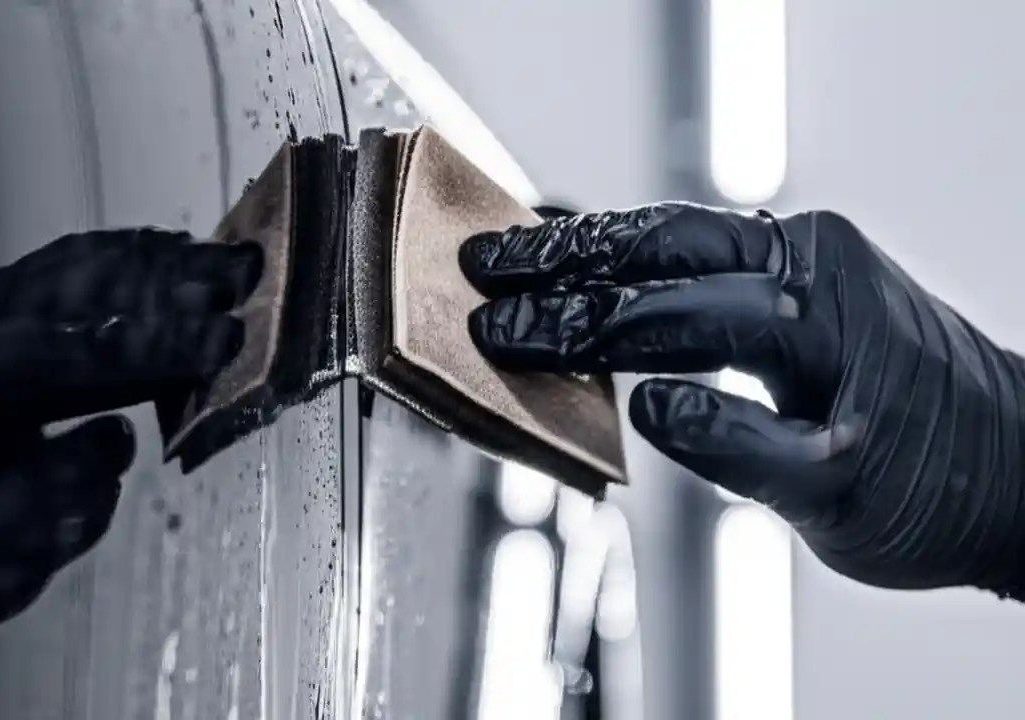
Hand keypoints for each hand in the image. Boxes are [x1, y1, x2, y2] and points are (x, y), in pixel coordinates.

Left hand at [0, 228, 261, 650]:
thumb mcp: (2, 552)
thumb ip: (54, 496)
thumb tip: (115, 436)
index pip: (70, 355)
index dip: (149, 346)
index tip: (218, 342)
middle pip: (76, 293)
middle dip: (164, 286)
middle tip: (241, 284)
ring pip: (77, 268)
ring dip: (154, 262)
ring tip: (227, 262)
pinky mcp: (14, 315)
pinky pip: (73, 267)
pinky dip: (129, 256)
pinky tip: (178, 253)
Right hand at [460, 203, 1024, 595]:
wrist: (1015, 474)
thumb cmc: (939, 490)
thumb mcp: (835, 493)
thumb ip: (738, 446)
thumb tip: (647, 405)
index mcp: (821, 308)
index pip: (671, 308)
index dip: (578, 325)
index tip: (506, 333)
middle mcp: (813, 262)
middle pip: (663, 244)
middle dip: (567, 261)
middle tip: (486, 269)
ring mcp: (807, 260)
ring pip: (678, 234)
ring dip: (594, 247)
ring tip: (517, 252)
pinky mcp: (800, 275)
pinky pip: (703, 252)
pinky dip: (636, 258)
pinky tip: (591, 263)